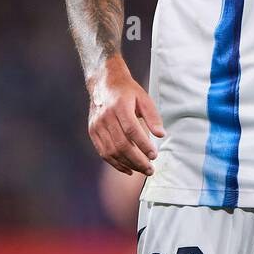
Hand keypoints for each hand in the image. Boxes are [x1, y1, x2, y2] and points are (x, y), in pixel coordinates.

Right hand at [86, 59, 164, 175]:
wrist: (104, 83)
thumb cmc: (127, 91)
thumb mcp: (144, 98)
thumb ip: (153, 116)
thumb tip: (161, 135)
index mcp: (120, 106)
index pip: (131, 130)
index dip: (143, 145)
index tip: (154, 156)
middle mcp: (106, 116)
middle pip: (121, 144)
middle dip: (137, 160)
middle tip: (151, 169)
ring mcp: (97, 125)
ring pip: (112, 151)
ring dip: (128, 164)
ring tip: (142, 170)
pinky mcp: (93, 131)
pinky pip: (103, 152)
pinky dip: (116, 163)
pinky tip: (128, 169)